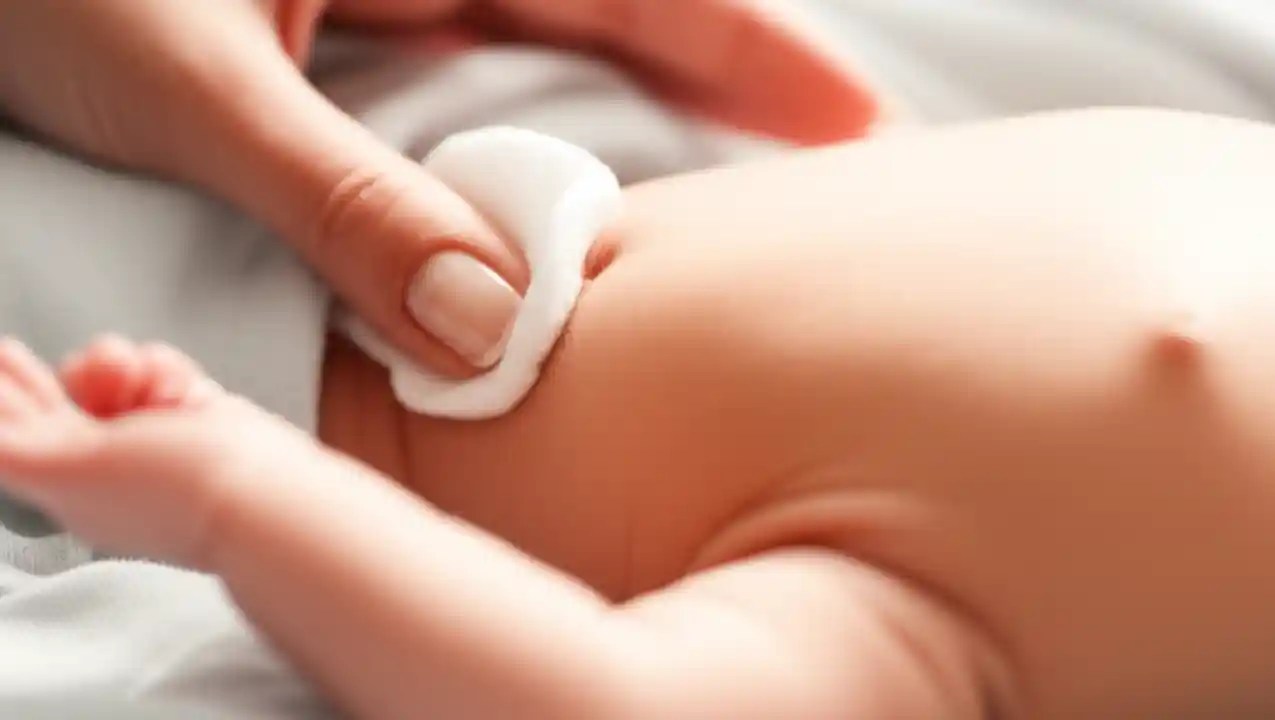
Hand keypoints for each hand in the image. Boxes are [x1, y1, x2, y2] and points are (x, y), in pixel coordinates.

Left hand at [0, 0, 876, 375]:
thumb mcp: (190, 83)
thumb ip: (341, 202)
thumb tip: (481, 324)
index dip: (750, 49)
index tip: (852, 119)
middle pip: (613, 23)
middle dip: (724, 90)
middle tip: (829, 178)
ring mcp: (381, 5)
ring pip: (542, 73)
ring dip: (626, 141)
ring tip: (724, 213)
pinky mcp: (339, 54)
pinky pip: (458, 116)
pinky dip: (512, 175)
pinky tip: (550, 224)